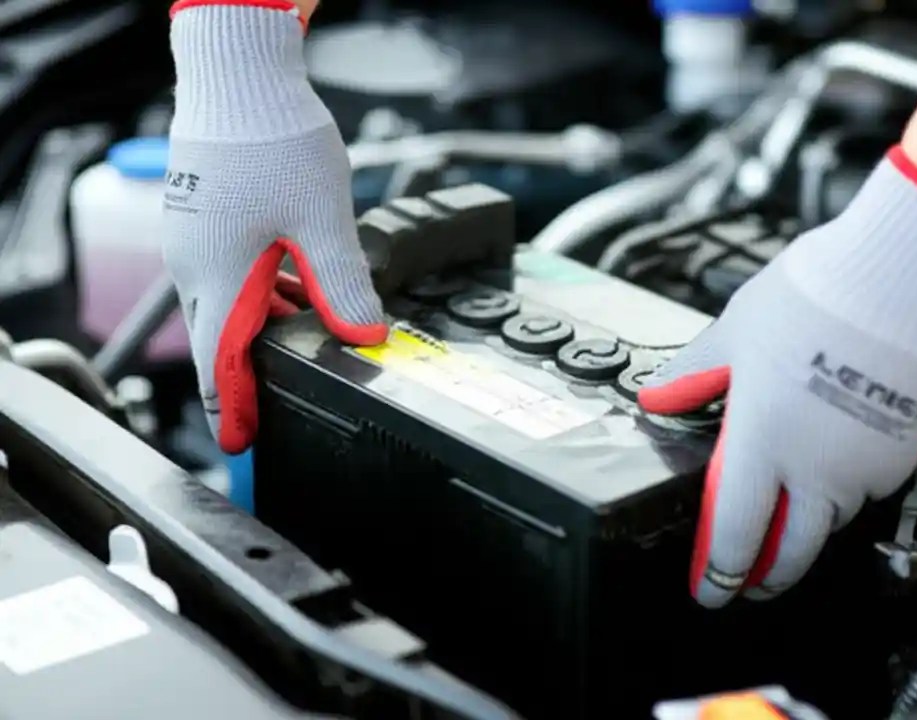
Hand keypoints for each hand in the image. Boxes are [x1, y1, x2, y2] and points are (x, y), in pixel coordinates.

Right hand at [163, 1, 385, 453]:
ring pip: (228, 300)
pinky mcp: (206, 213)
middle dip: (248, 374)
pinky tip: (296, 287)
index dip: (235, 409)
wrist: (241, 73)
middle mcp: (195, 262)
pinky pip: (230, 268)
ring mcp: (195, 236)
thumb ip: (344, 286)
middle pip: (220, 337)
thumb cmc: (276, 140)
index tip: (244, 443)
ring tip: (302, 348)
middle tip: (272, 407)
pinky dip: (260, 290)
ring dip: (261, 327)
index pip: (220, 364)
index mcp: (218, 276)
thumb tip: (369, 338)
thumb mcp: (324, 223)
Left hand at [638, 146, 916, 607]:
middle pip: (791, 553)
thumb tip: (658, 397)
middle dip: (767, 576)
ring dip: (807, 529)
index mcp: (761, 447)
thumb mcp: (734, 332)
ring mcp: (866, 468)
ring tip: (789, 517)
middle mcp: (814, 472)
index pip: (734, 536)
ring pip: (832, 522)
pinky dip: (848, 490)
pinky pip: (871, 489)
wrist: (904, 280)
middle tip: (752, 581)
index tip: (710, 586)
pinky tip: (836, 464)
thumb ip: (694, 375)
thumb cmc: (819, 298)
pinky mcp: (905, 453)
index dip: (719, 572)